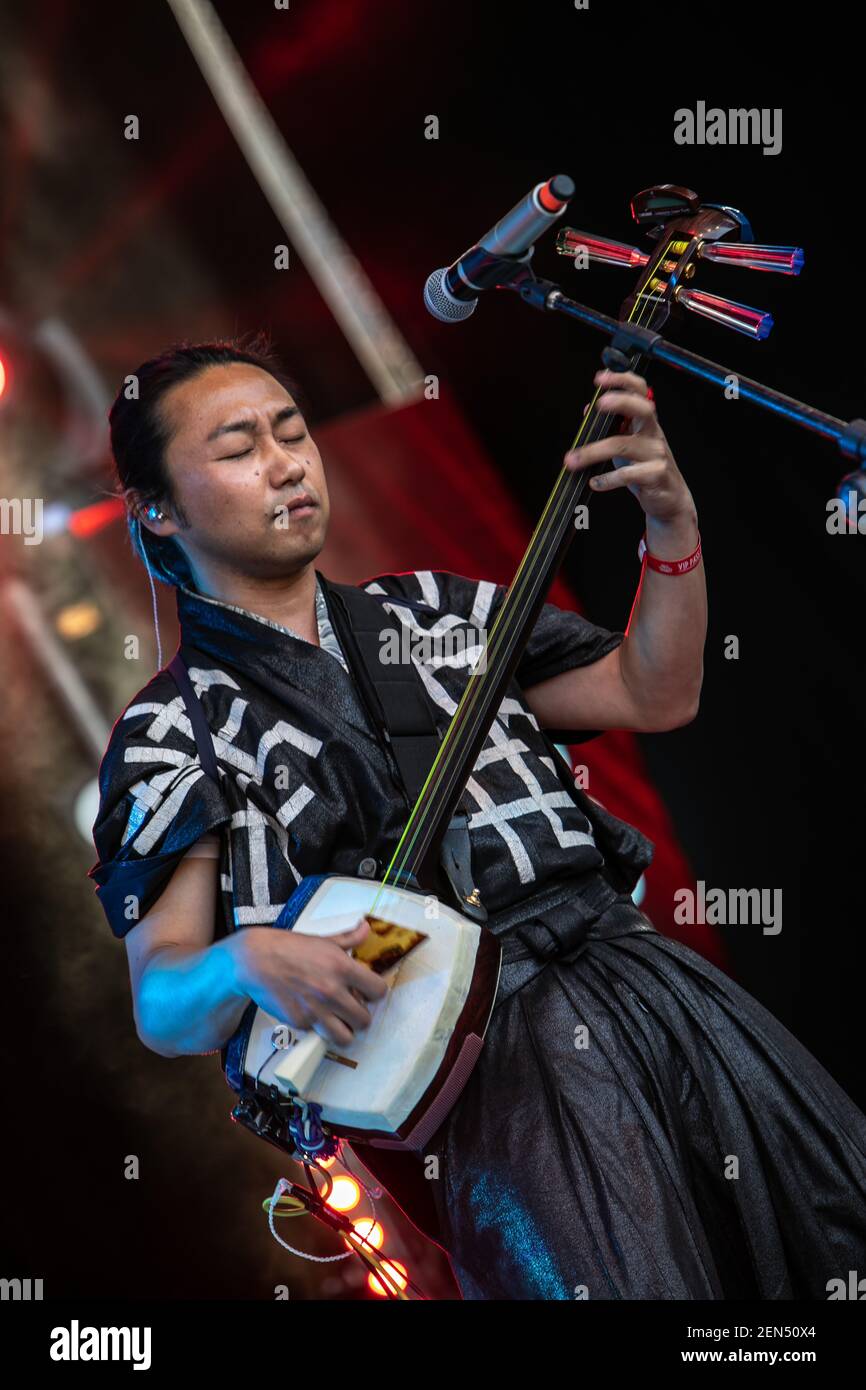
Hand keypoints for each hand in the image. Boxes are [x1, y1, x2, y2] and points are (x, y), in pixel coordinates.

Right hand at [231, 918, 388, 1046]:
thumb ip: (349, 938)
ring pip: (345, 1038)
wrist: (256, 961)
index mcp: (343, 967)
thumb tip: (366, 929)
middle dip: (360, 1016)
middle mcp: (333, 991)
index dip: (375, 992)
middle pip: (364, 1020)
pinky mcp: (300, 1022)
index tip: (368, 992)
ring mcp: (316, 1010)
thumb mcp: (322, 939)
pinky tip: (312, 1015)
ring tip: (337, 1021)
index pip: (378, 991)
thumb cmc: (289, 947)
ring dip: (343, 1031)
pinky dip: (318, 1028)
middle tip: (351, 1009)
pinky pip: (318, 1034)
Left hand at [564, 369, 695, 526]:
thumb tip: (587, 409)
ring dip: (592, 452)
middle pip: (641, 409)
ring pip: (622, 445)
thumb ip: (610, 426)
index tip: (600, 379)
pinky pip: (627, 474)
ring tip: (572, 460)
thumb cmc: (645, 468)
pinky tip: (595, 483)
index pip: (640, 391)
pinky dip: (607, 479)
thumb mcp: (627, 444)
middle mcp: (653, 433)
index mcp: (645, 422)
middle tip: (598, 404)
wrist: (670, 498)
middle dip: (619, 402)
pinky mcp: (656, 475)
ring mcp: (656, 453)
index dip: (622, 380)